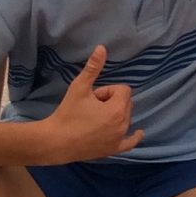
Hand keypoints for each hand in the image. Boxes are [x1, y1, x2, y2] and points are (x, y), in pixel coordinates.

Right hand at [41, 45, 140, 160]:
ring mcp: (120, 138)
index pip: (122, 90)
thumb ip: (93, 67)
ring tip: (94, 119)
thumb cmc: (68, 113)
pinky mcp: (114, 149)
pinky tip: (139, 132)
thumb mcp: (79, 87)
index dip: (107, 91)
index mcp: (117, 109)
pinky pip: (130, 142)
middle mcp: (123, 124)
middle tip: (91, 108)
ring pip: (126, 118)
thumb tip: (102, 47)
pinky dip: (134, 136)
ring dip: (115, 114)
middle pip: (126, 103)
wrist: (56, 142)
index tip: (92, 98)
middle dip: (111, 102)